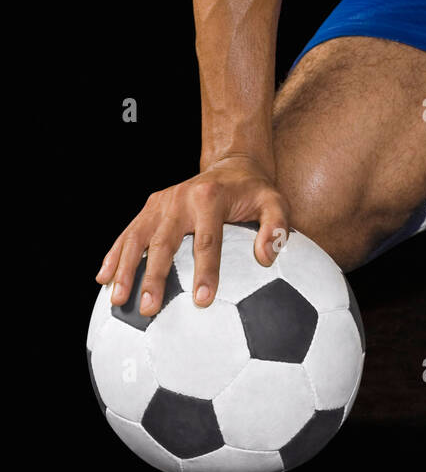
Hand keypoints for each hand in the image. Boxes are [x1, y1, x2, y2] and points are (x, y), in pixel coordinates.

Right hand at [95, 153, 290, 316]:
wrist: (232, 162)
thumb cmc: (255, 191)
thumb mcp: (276, 202)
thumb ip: (276, 227)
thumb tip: (266, 257)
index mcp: (211, 198)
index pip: (207, 241)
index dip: (205, 271)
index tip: (202, 302)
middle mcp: (181, 197)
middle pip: (165, 241)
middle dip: (155, 276)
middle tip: (148, 308)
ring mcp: (162, 201)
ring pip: (138, 236)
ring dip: (125, 268)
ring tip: (117, 300)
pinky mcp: (151, 205)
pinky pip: (129, 232)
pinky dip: (115, 254)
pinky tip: (103, 279)